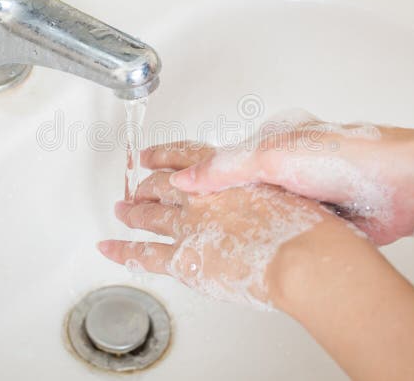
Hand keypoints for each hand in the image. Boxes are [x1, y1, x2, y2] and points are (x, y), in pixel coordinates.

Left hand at [98, 169, 356, 309]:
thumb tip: (263, 192)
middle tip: (136, 185)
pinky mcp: (184, 259)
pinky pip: (144, 254)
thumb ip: (264, 188)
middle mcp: (201, 195)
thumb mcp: (288, 190)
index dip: (164, 154)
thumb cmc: (306, 225)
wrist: (300, 256)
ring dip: (133, 212)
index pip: (186, 156)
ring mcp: (189, 227)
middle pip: (162, 185)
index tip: (152, 154)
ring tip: (122, 210)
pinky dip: (122, 251)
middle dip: (146, 185)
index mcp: (226, 173)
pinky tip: (108, 249)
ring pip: (150, 215)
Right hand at [143, 118, 413, 244]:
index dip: (171, 158)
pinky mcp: (312, 223)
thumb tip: (187, 176)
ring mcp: (293, 198)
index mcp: (265, 147)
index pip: (205, 153)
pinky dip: (248, 238)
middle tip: (149, 202)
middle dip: (184, 195)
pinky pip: (270, 230)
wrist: (407, 187)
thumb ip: (231, 167)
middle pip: (219, 186)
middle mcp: (276, 171)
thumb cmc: (354, 158)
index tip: (143, 161)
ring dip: (215, 221)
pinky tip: (234, 247)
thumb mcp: (280, 156)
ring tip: (182, 231)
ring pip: (244, 212)